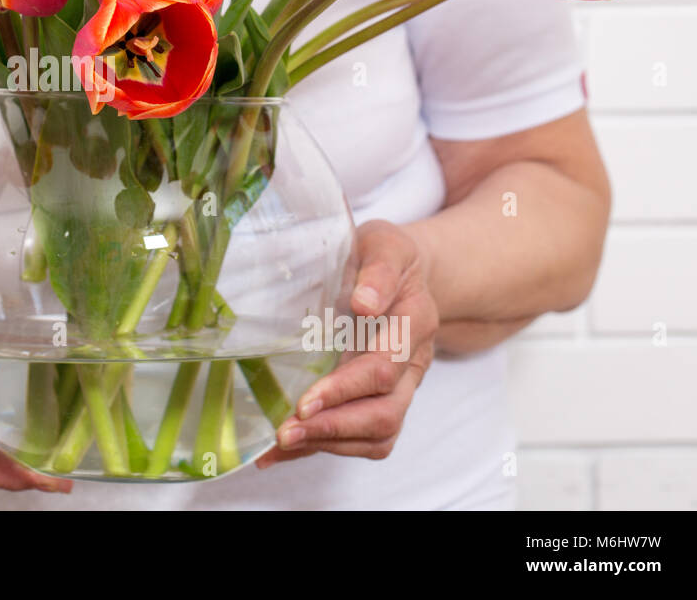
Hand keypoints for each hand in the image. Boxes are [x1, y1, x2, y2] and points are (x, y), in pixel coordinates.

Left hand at [256, 219, 437, 465]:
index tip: (306, 400)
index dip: (346, 388)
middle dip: (334, 426)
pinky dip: (322, 447)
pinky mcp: (381, 400)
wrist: (403, 272)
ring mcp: (401, 387)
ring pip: (378, 434)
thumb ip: (378, 270)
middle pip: (385, 413)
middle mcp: (413, 363)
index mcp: (415, 321)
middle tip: (286, 430)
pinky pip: (361, 438)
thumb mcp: (385, 245)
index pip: (384, 368)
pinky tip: (281, 451)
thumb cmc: (385, 256)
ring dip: (328, 443)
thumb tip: (363, 302)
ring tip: (281, 443)